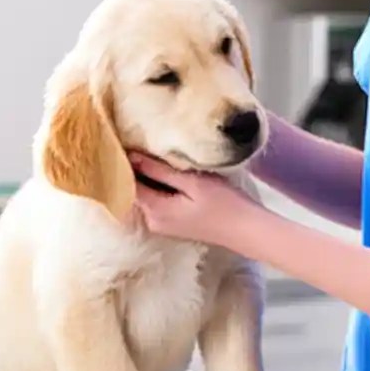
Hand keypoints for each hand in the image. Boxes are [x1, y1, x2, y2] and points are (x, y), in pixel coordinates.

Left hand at [128, 152, 262, 248]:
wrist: (245, 229)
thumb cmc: (224, 203)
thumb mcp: (192, 182)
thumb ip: (160, 170)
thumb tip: (131, 156)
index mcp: (154, 211)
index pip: (127, 184)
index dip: (123, 163)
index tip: (124, 141)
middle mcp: (152, 221)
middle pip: (133, 190)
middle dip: (133, 169)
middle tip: (136, 142)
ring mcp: (160, 225)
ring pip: (144, 195)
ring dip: (145, 177)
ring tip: (148, 152)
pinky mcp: (170, 223)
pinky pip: (155, 200)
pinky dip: (156, 186)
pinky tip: (163, 171)